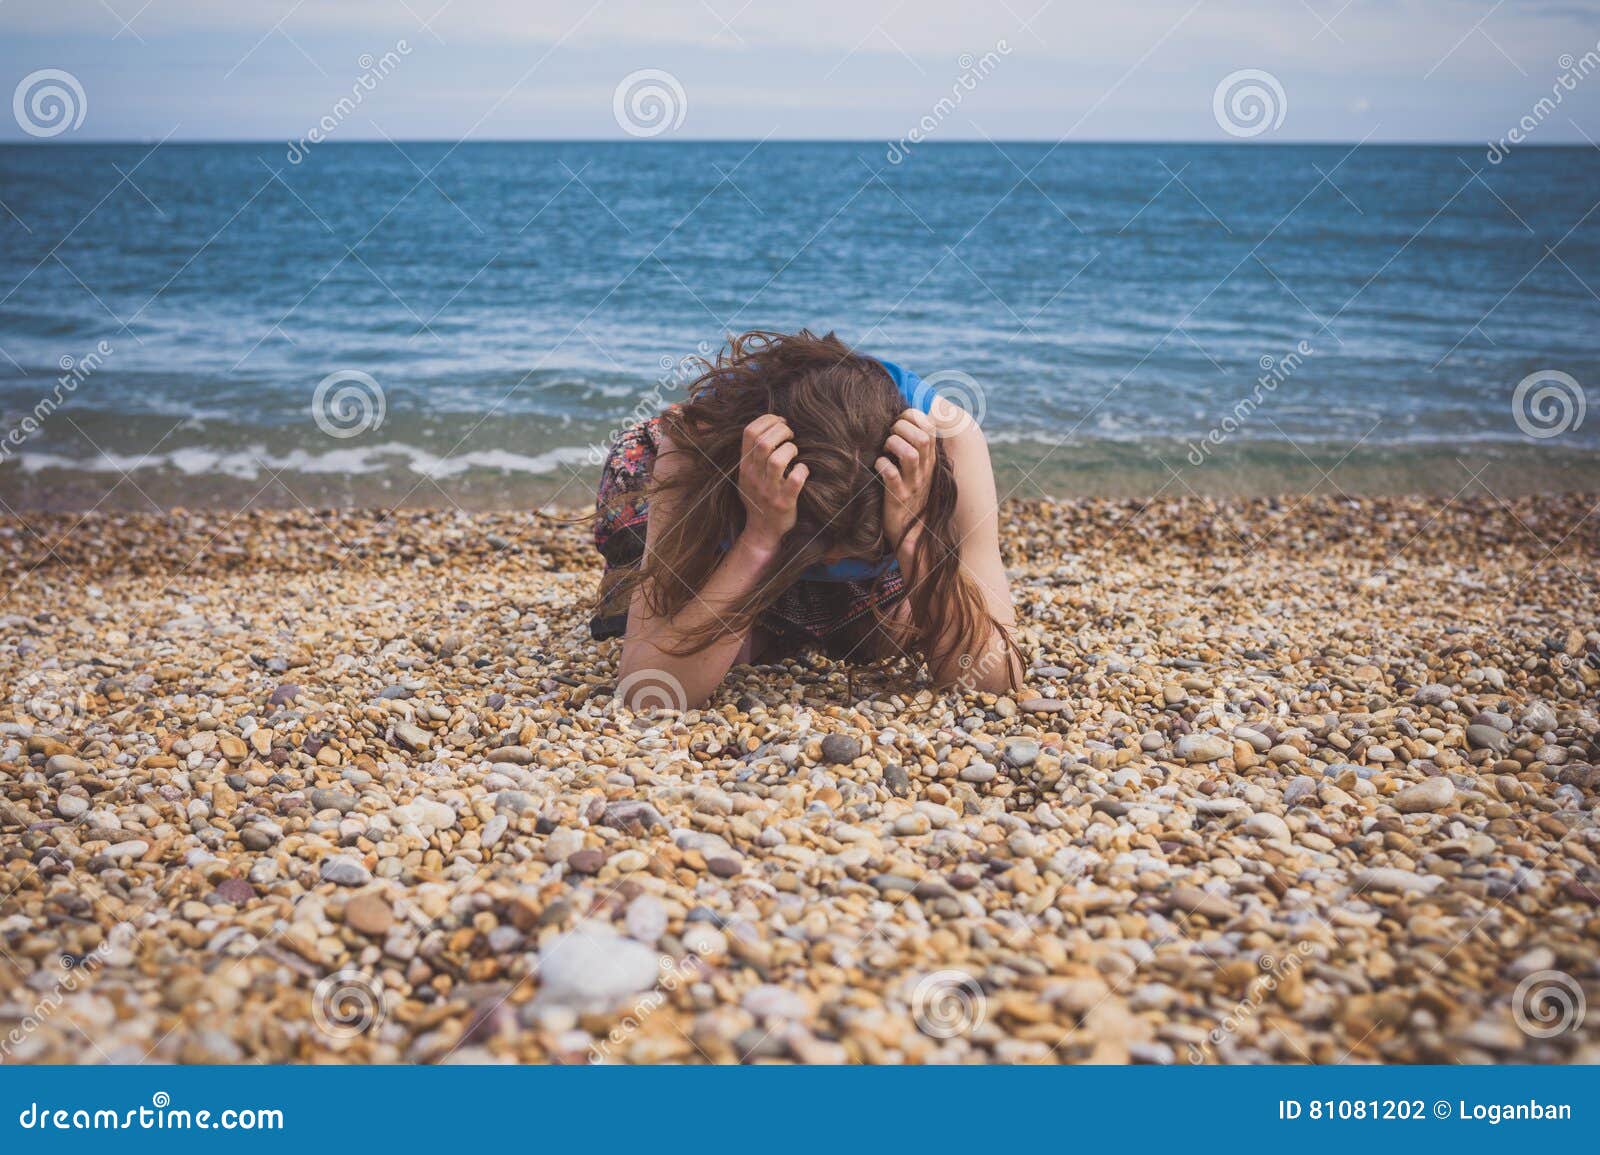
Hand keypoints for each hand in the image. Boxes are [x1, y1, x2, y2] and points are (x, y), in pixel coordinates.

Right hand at [737, 414, 806, 554]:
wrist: (762, 530)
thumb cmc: (758, 497)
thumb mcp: (747, 476)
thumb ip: (753, 455)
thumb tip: (770, 426)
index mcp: (744, 466)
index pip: (749, 432)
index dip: (767, 420)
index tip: (780, 421)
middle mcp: (753, 476)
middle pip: (763, 442)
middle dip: (781, 431)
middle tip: (790, 435)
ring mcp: (768, 490)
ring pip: (777, 459)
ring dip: (791, 449)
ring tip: (795, 452)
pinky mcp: (784, 502)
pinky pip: (795, 480)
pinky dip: (802, 470)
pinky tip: (803, 470)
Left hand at [877, 408, 936, 554]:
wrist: (908, 531)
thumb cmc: (907, 494)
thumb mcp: (917, 470)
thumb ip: (914, 447)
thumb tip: (900, 422)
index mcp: (929, 459)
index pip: (929, 427)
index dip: (913, 417)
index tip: (898, 420)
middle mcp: (924, 470)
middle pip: (921, 437)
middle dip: (901, 427)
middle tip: (888, 434)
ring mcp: (912, 483)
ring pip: (910, 453)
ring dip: (893, 444)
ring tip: (885, 449)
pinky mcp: (898, 497)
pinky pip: (891, 474)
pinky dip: (882, 465)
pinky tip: (877, 465)